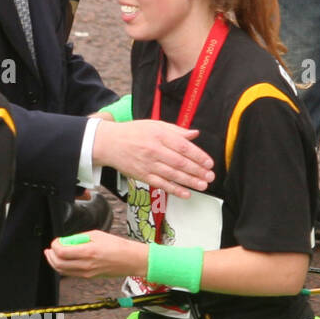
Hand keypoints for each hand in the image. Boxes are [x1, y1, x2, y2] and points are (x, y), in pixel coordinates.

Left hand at [44, 230, 146, 278]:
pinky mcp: (89, 277)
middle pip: (59, 263)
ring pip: (62, 271)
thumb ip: (79, 238)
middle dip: (50, 255)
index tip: (56, 241)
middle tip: (50, 249)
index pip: (62, 252)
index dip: (55, 246)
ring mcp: (87, 273)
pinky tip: (63, 261)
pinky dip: (63, 267)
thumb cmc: (118, 246)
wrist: (131, 260)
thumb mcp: (97, 235)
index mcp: (88, 252)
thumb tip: (66, 241)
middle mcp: (86, 265)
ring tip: (52, 255)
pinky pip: (71, 274)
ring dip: (54, 262)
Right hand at [92, 118, 213, 197]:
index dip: (198, 156)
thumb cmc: (133, 132)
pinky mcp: (142, 176)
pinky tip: (186, 193)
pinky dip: (174, 190)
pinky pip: (161, 184)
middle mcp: (154, 150)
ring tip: (203, 185)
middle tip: (210, 176)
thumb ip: (176, 130)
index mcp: (159, 135)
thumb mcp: (155, 125)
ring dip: (190, 182)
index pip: (183, 147)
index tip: (209, 163)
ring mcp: (148, 164)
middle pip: (180, 163)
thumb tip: (195, 134)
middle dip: (197, 171)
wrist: (109, 143)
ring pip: (173, 175)